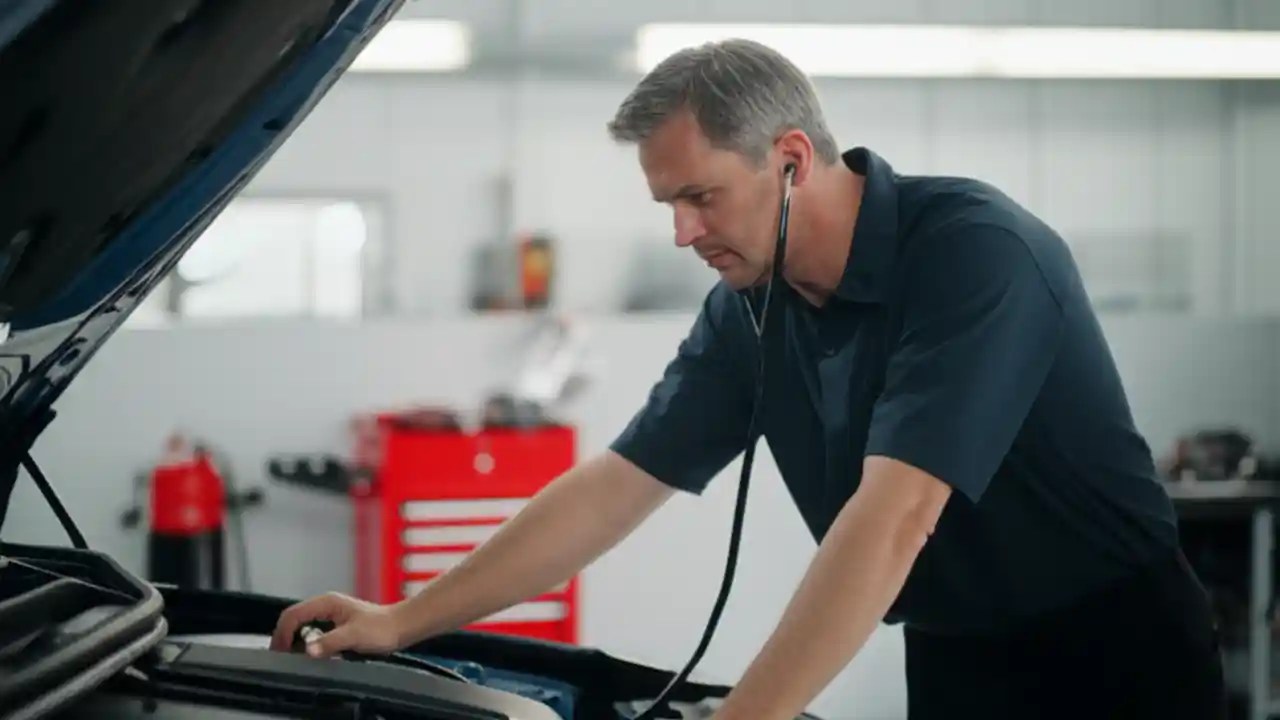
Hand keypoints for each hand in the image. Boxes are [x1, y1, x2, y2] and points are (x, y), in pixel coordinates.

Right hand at [270, 592, 404, 657]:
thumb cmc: (381, 628)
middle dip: (284, 637)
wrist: (400, 627)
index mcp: (326, 603)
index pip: (293, 614)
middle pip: (294, 619)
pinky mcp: (335, 624)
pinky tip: (309, 654)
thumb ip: (330, 642)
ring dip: (294, 641)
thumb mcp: (354, 636)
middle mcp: (325, 606)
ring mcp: (330, 614)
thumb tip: (307, 650)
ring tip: (291, 658)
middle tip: (281, 658)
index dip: (282, 633)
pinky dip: (306, 643)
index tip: (280, 652)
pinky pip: (313, 632)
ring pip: (302, 626)